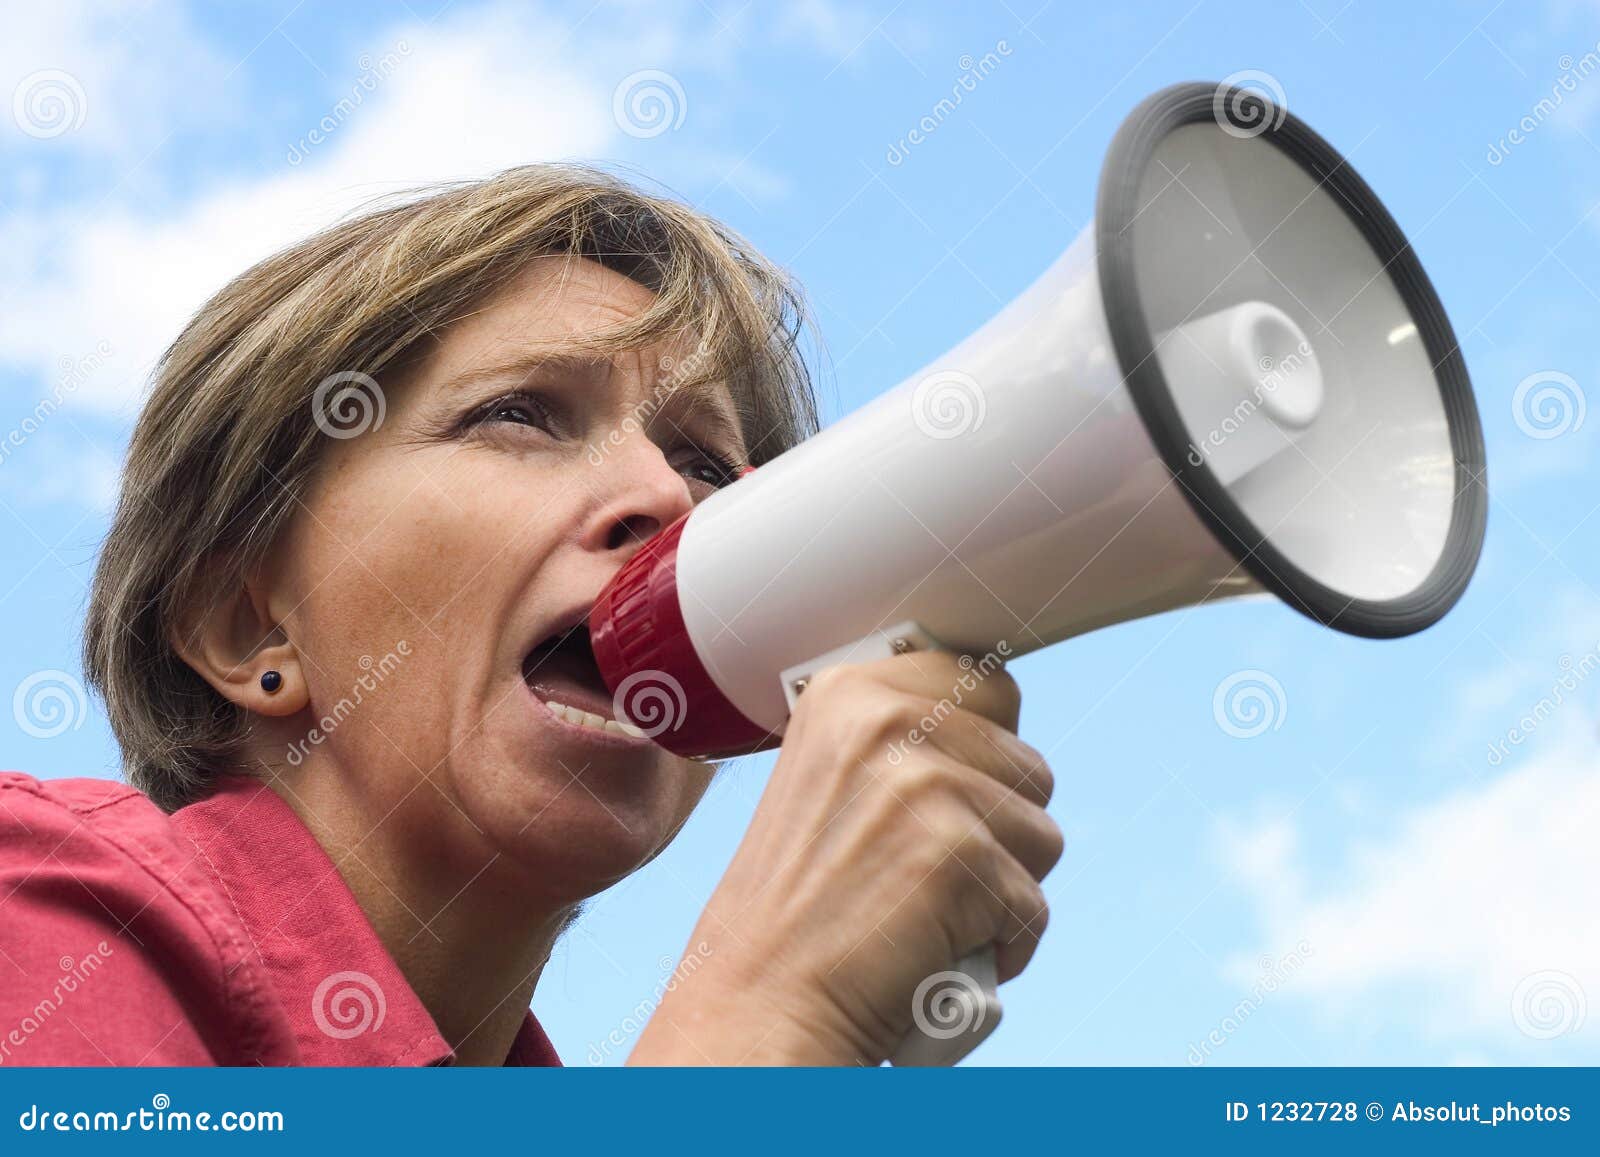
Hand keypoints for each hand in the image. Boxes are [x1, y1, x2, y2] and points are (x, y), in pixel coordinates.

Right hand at [630, 651, 1061, 1064]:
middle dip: (998, 828)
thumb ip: (899, 744)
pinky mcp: (961, 858)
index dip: (984, 755)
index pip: (990, 685)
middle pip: (1028, 764)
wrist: (758, 1004)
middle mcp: (887, 722)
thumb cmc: (797, 915)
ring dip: (1002, 887)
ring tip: (927, 912)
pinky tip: (935, 954)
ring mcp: (926, 786)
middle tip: (925, 871)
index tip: (937, 802)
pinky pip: (1033, 906)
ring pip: (1041, 835)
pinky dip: (1002, 946)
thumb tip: (995, 730)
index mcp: (850, 693)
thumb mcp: (828, 781)